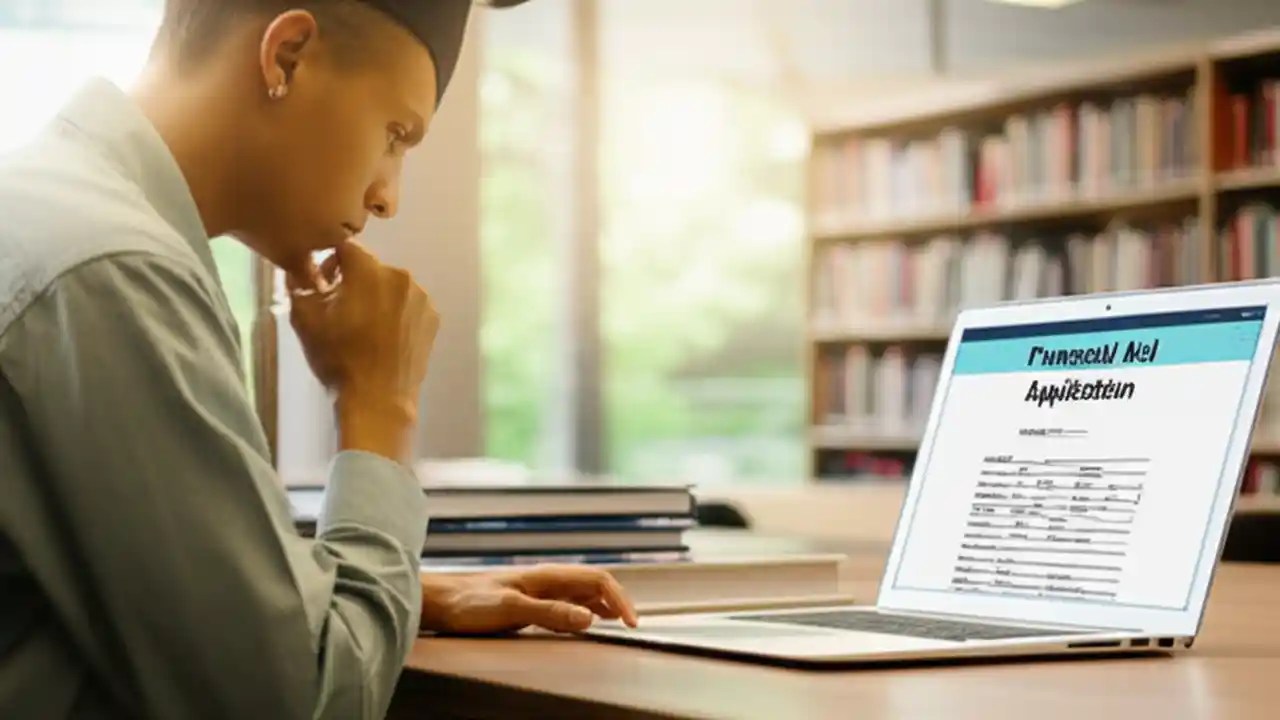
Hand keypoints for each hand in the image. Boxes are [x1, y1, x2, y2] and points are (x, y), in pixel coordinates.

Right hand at [287, 240, 438, 460]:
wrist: (379, 400)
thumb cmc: (338, 358)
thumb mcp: (305, 321)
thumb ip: (299, 287)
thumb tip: (297, 272)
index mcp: (369, 270)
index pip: (345, 247)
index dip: (330, 262)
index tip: (322, 284)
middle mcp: (400, 275)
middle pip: (371, 267)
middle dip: (353, 282)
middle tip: (340, 309)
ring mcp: (421, 298)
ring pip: (391, 286)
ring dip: (376, 297)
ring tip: (364, 326)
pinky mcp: (433, 318)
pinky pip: (409, 305)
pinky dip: (396, 313)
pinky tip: (385, 337)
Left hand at [420, 564, 639, 635]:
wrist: (440, 601)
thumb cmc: (468, 602)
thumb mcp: (511, 608)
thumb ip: (551, 612)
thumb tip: (589, 617)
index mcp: (548, 576)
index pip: (598, 579)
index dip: (620, 599)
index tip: (631, 622)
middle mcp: (548, 580)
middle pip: (596, 584)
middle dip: (618, 600)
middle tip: (631, 624)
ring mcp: (540, 590)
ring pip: (584, 593)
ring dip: (605, 605)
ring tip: (619, 623)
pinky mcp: (531, 603)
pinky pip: (569, 604)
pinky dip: (586, 611)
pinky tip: (588, 621)